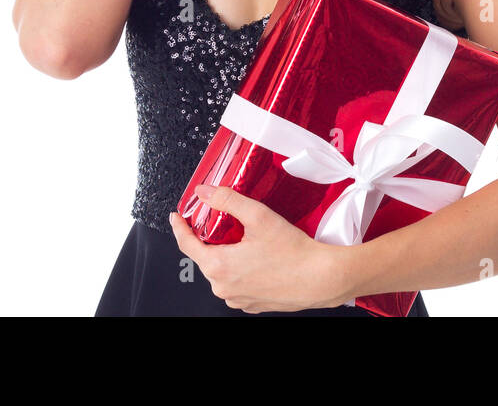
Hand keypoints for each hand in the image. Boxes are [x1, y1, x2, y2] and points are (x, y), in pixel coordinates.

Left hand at [168, 184, 355, 313]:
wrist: (320, 278)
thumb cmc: (293, 253)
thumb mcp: (258, 216)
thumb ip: (227, 200)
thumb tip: (205, 193)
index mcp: (218, 267)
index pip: (186, 245)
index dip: (179, 228)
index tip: (177, 217)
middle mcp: (223, 288)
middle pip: (206, 256)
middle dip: (212, 238)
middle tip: (227, 222)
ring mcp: (237, 299)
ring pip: (222, 271)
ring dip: (228, 254)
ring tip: (249, 240)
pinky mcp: (251, 304)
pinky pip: (237, 283)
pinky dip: (241, 269)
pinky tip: (259, 258)